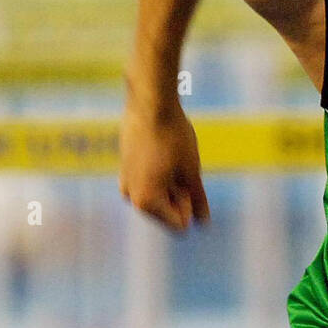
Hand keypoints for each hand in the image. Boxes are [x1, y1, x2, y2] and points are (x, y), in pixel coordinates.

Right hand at [119, 99, 210, 231]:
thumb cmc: (174, 137)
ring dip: (171, 184)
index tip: (187, 178)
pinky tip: (163, 153)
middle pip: (167, 212)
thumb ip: (197, 200)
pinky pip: (149, 182)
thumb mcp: (192, 171)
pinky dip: (161, 174)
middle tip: (180, 165)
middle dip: (180, 195)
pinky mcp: (125, 169)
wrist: (149, 103)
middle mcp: (130, 198)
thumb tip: (203, 223)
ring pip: (159, 196)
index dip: (191, 203)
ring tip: (171, 157)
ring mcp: (125, 183)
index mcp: (146, 203)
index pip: (179, 224)